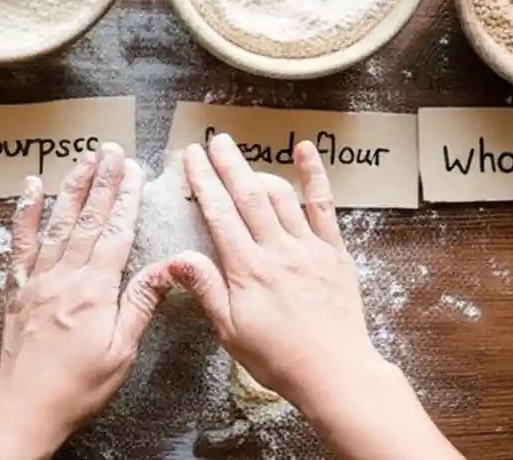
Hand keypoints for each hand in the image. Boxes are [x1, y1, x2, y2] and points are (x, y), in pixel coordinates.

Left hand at [0, 143, 173, 459]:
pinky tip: (32, 188)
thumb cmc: (78, 387)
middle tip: (113, 151)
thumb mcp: (122, 351)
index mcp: (94, 292)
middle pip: (87, 220)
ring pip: (57, 223)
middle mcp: (64, 278)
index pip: (115, 234)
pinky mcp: (18, 288)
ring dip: (73, 187)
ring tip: (85, 159)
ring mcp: (38, 280)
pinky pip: (21, 243)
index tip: (135, 171)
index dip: (126, 200)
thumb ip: (140, 303)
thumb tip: (167, 267)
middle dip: (103, 182)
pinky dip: (26, 213)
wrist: (26, 408)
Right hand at [170, 134, 381, 409]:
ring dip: (258, 170)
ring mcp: (308, 247)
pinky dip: (314, 175)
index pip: (219, 214)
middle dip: (227, 164)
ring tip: (241, 155)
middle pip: (247, 195)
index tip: (191, 157)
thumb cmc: (278, 358)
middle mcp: (277, 250)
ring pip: (280, 195)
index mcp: (247, 269)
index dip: (203, 181)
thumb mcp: (230, 331)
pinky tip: (306, 152)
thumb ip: (206, 289)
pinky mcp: (333, 251)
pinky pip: (323, 205)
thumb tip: (177, 257)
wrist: (335, 373)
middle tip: (213, 140)